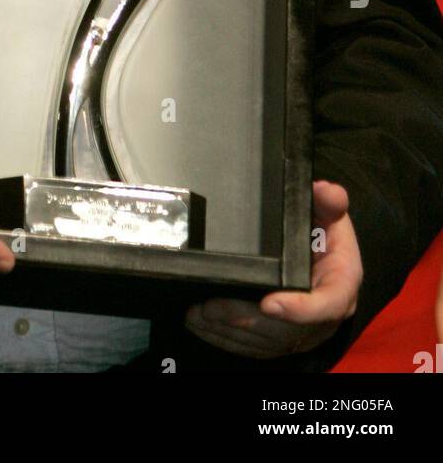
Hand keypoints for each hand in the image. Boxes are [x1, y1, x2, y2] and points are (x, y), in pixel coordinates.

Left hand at [184, 180, 360, 357]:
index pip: (328, 304)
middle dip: (245, 320)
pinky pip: (259, 347)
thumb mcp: (329, 212)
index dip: (301, 310)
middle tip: (209, 308)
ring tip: (197, 316)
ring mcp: (306, 331)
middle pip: (287, 330)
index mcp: (341, 283)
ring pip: (268, 343)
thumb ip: (328, 201)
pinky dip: (229, 340)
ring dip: (229, 333)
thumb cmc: (325, 231)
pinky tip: (204, 327)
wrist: (327, 254)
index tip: (268, 303)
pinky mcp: (287, 340)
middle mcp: (325, 316)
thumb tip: (327, 191)